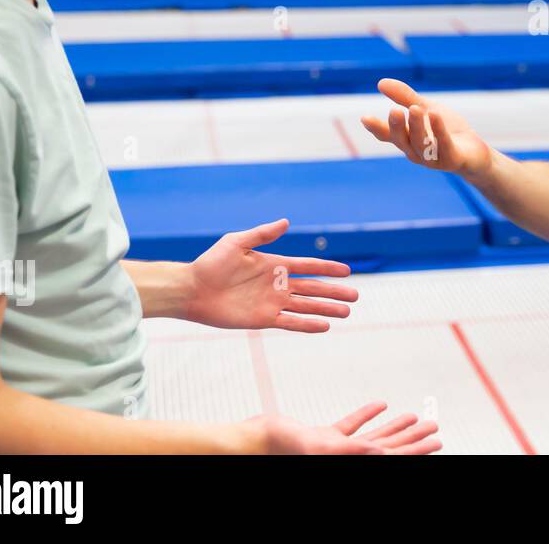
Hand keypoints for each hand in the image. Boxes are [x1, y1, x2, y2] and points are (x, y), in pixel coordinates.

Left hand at [185, 219, 358, 332]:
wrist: (193, 290)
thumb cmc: (211, 263)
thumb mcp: (237, 243)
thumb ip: (262, 235)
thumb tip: (286, 222)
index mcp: (275, 264)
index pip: (308, 266)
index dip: (327, 269)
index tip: (346, 271)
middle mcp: (277, 284)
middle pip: (313, 288)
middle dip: (334, 292)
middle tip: (356, 296)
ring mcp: (272, 303)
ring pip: (306, 306)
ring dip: (326, 309)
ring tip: (347, 312)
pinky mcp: (263, 319)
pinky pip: (291, 322)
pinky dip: (307, 325)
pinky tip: (325, 325)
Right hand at [249, 401, 441, 454]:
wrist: (250, 442)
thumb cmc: (279, 448)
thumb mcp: (319, 446)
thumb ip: (350, 448)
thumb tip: (380, 451)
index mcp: (348, 462)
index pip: (390, 457)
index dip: (415, 450)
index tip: (437, 441)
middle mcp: (344, 459)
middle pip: (388, 450)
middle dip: (412, 440)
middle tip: (435, 428)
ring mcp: (333, 450)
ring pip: (371, 438)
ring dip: (394, 428)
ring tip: (415, 417)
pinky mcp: (320, 439)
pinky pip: (349, 428)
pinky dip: (365, 416)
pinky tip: (381, 405)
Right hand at [361, 78, 492, 176]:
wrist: (475, 153)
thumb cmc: (448, 130)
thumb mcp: (426, 109)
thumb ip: (406, 98)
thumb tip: (381, 82)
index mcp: (408, 139)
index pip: (388, 135)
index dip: (376, 128)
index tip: (365, 117)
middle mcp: (416, 151)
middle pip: (402, 140)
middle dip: (397, 127)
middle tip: (394, 110)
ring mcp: (433, 159)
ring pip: (421, 144)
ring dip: (417, 127)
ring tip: (414, 109)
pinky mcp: (452, 159)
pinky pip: (444, 145)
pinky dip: (439, 130)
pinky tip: (434, 115)